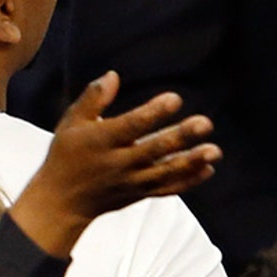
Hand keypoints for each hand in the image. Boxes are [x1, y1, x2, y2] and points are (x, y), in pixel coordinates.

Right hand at [8, 72, 220, 256]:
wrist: (62, 201)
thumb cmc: (66, 154)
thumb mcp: (71, 123)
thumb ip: (92, 99)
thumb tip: (113, 75)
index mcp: (101, 141)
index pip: (131, 126)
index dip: (153, 112)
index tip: (175, 99)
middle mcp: (118, 162)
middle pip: (154, 149)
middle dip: (180, 137)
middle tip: (205, 123)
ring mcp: (131, 181)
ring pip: (165, 172)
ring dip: (191, 161)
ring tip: (214, 150)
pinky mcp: (139, 194)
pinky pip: (166, 189)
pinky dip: (188, 181)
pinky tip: (207, 169)